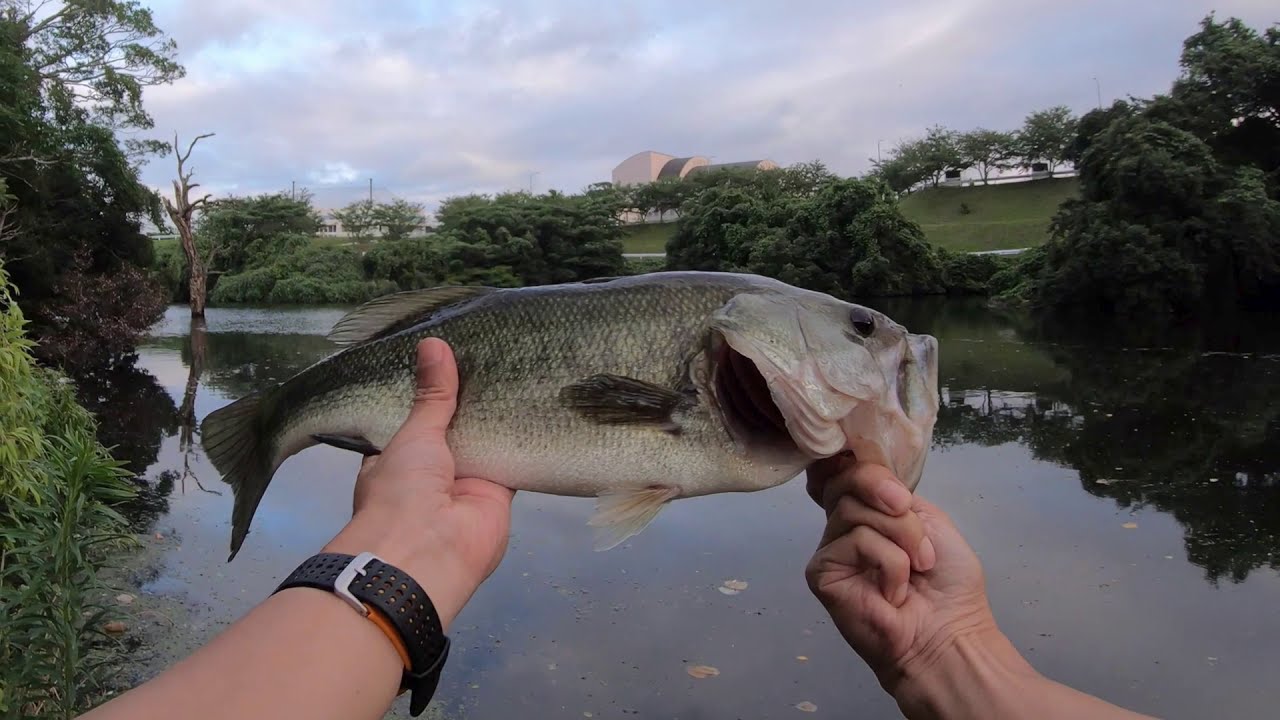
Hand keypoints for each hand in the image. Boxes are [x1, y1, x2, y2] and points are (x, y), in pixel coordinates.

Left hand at [323, 337, 514, 629]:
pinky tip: (540, 397)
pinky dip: (525, 435)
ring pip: (487, 440)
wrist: (429, 552)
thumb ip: (432, 394)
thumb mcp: (412, 433)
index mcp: (400, 457)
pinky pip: (515, 456)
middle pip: (457, 428)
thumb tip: (433, 343)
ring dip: (500, 414)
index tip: (452, 355)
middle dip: (471, 401)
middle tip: (494, 351)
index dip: (435, 392)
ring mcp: (468, 481)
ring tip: (520, 362)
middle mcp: (434, 470)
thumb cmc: (401, 492)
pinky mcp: (502, 490)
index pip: (420, 418)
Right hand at [803, 457, 997, 695]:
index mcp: (867, 510)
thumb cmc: (947, 584)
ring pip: (856, 510)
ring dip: (902, 536)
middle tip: (913, 520)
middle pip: (848, 479)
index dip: (864, 467)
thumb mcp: (930, 520)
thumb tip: (860, 469)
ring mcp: (829, 548)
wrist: (947, 633)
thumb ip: (894, 493)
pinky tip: (894, 591)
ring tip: (918, 568)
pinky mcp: (821, 572)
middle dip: (891, 497)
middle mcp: (843, 525)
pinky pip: (856, 541)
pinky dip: (889, 563)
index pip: (846, 469)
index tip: (897, 487)